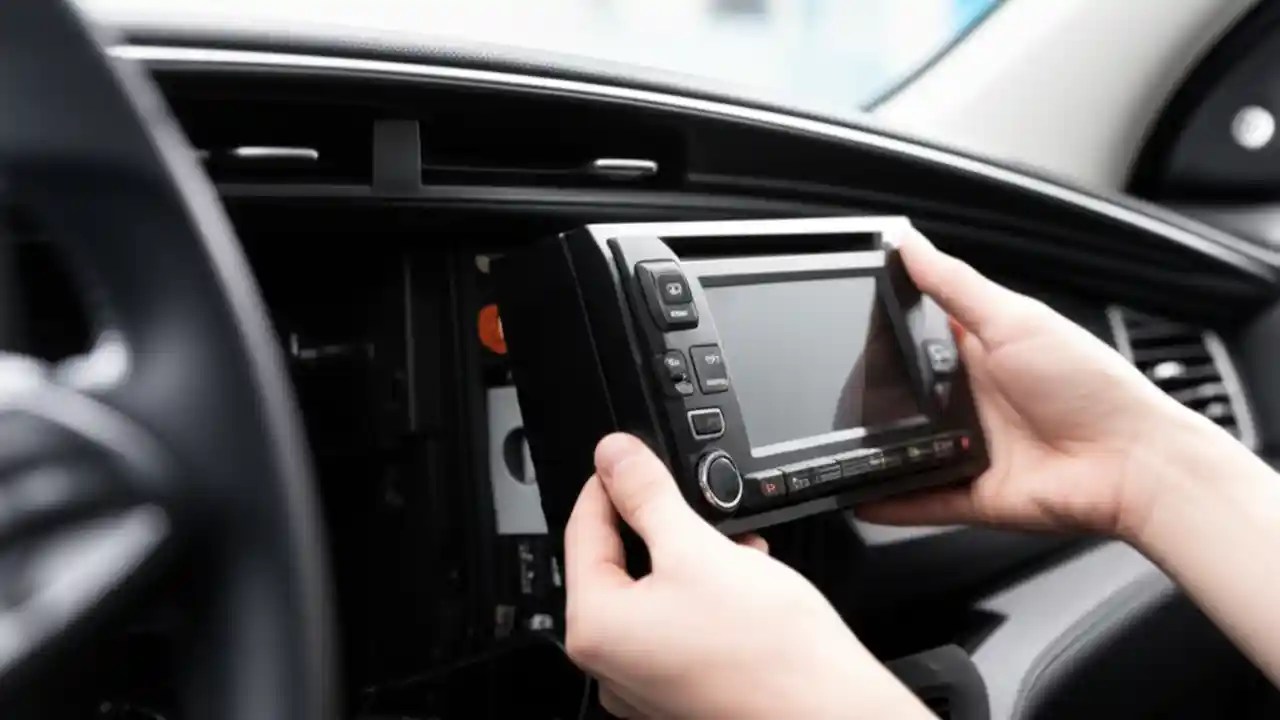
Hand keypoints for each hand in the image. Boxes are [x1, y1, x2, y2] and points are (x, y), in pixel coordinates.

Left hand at [565, 433, 928, 718]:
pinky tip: (742, 579)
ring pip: (653, 594)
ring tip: (730, 541)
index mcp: (595, 630)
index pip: (581, 532)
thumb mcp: (698, 549)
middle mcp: (611, 666)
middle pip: (616, 565)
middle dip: (656, 524)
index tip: (628, 456)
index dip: (609, 483)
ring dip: (686, 557)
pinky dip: (702, 594)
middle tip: (687, 495)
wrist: (831, 713)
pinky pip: (677, 626)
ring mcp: (647, 685)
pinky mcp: (683, 691)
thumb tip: (614, 457)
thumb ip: (647, 495)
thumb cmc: (770, 653)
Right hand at [861, 230, 1217, 538]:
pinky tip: (857, 497)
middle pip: (905, 397)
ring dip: (876, 452)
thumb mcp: (1014, 320)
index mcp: (982, 353)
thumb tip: (908, 241)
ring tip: (833, 444)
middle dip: (871, 396)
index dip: (882, 329)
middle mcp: (974, 401)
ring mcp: (972, 450)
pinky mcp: (975, 495)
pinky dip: (891, 504)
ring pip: (907, 451)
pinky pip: (923, 501)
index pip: (919, 337)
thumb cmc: (1091, 385)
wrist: (1135, 463)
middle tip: (832, 389)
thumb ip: (954, 285)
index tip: (843, 321)